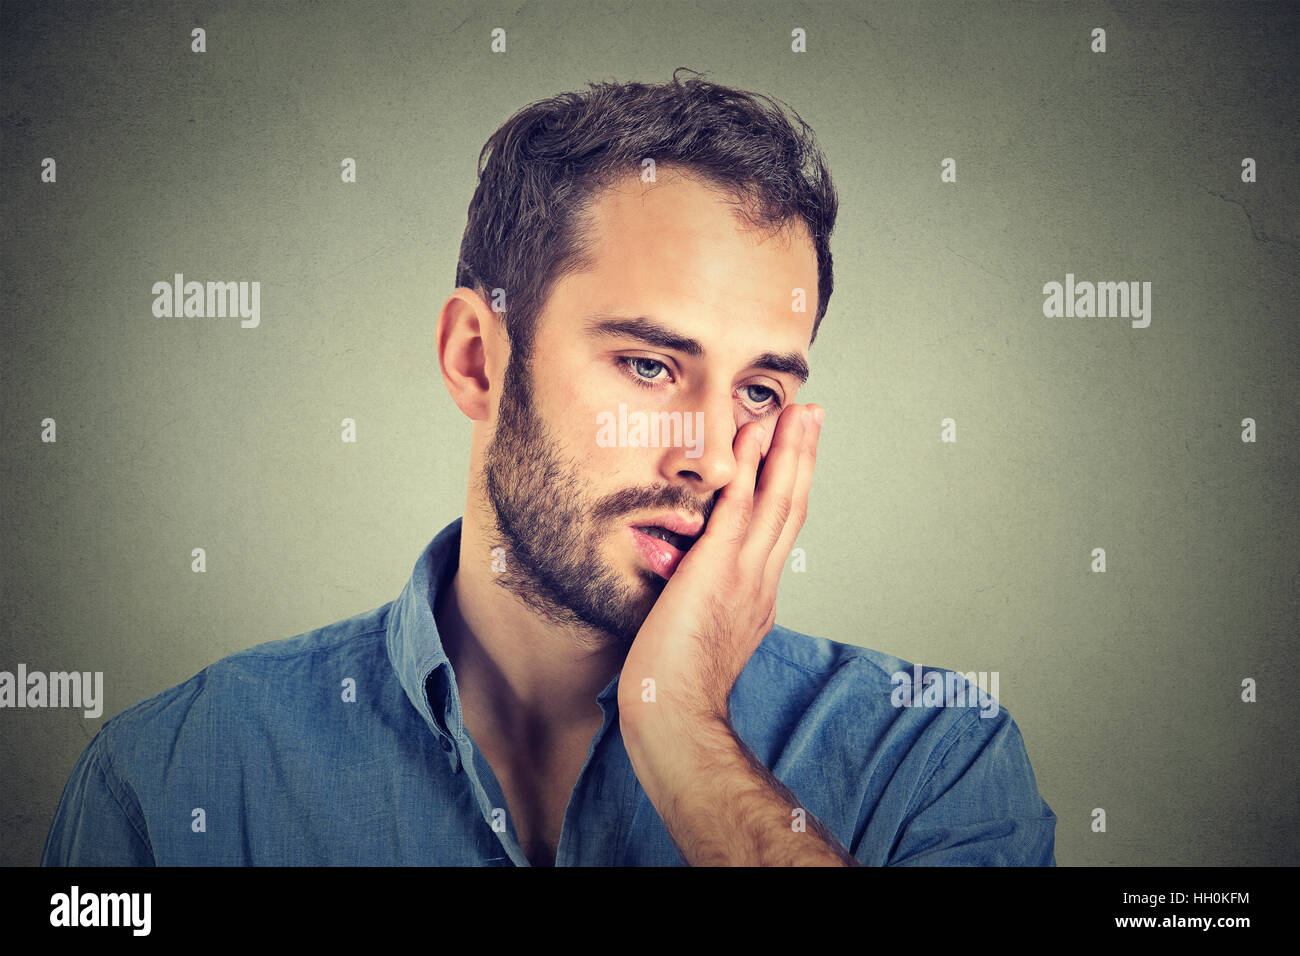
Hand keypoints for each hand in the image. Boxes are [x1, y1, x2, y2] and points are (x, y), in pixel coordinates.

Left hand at [618, 402, 823, 727]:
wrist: (676, 715)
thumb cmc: (676, 688)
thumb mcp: (699, 636)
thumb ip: (701, 603)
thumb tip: (686, 582)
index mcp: (757, 597)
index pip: (781, 531)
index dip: (792, 487)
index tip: (796, 453)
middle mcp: (760, 580)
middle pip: (792, 506)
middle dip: (802, 457)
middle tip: (811, 415)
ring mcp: (744, 574)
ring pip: (777, 499)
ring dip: (788, 450)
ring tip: (797, 411)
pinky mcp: (718, 569)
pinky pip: (739, 507)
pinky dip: (750, 468)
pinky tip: (753, 435)